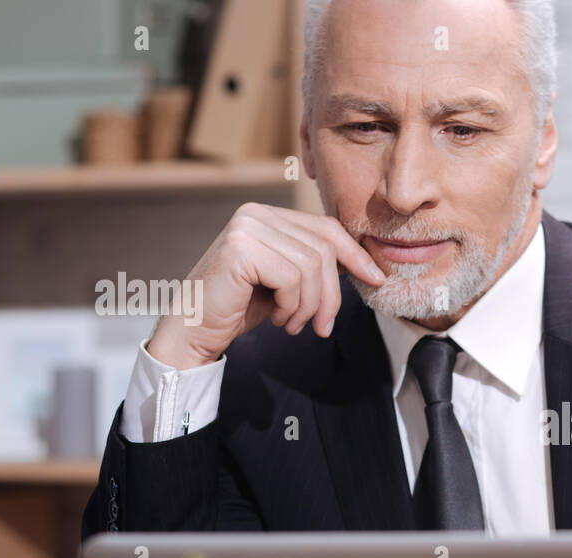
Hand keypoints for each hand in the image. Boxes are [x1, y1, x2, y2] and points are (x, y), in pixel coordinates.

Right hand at [146, 203, 385, 368]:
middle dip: (331, 295)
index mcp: (269, 216)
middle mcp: (256, 214)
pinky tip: (276, 318)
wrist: (194, 330)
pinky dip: (292, 306)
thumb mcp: (287, 282)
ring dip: (309, 306)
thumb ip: (315, 264)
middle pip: (325, 248)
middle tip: (321, 326)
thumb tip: (365, 263)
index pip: (327, 228)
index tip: (376, 279)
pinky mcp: (241, 248)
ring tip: (291, 323)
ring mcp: (247, 227)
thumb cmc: (240, 308)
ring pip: (313, 266)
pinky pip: (292, 278)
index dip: (356, 254)